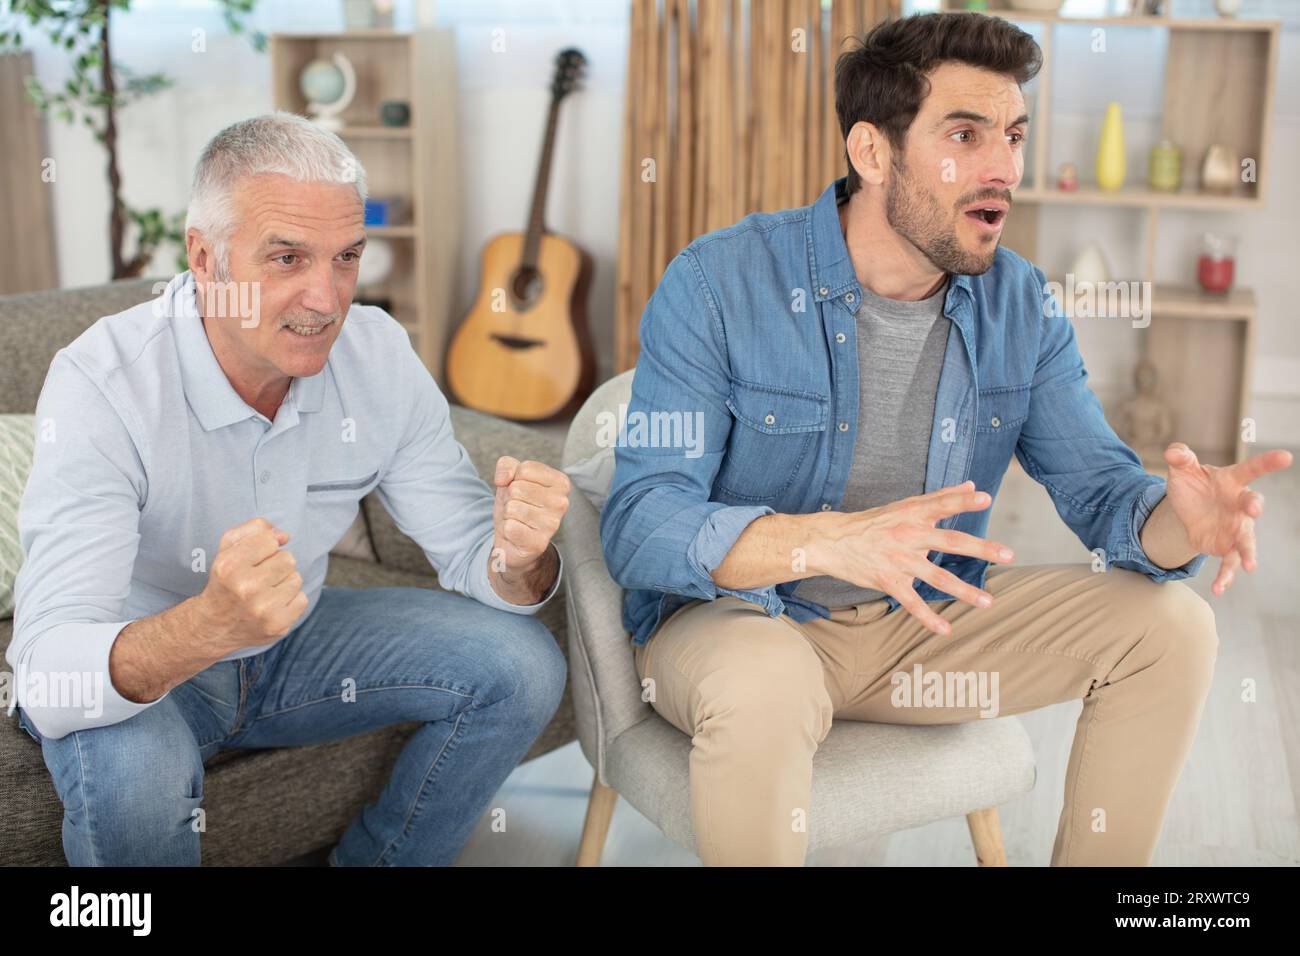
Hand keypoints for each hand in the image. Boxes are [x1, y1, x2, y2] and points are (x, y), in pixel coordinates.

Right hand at [200, 517, 307, 651]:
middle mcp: (246, 588)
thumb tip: (283, 536)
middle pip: (288, 559)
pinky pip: (302, 599)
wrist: (214, 626)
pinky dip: (290, 601)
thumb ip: (253, 530)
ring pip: (297, 579)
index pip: (270, 540)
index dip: (264, 548)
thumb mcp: (227, 549)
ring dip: (284, 583)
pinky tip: (272, 606)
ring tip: (265, 593)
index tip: (252, 560)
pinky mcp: (278, 625)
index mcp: (229, 566)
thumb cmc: (226, 581)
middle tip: (258, 578)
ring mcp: (263, 610)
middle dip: (276, 565)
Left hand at [491, 456, 570, 575]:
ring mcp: (552, 524)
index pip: (525, 469)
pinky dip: (507, 530)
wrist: (513, 539)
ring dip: (507, 514)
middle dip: (510, 498)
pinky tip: (516, 534)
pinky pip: (510, 527)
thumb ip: (507, 465)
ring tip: (517, 520)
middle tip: (518, 508)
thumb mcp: (511, 479)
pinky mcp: (539, 543)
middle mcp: (561, 503)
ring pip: (512, 507)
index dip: (514, 479)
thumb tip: (503, 479)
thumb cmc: (516, 504)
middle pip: (517, 488)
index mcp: (561, 483)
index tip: (522, 491)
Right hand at [810, 480, 1014, 635]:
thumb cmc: (874, 522)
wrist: (834, 542)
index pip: (941, 505)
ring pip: (936, 577)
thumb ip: (940, 497)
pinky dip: (928, 618)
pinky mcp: (889, 581)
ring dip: (963, 591)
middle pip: (949, 541)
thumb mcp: (904, 506)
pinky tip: (945, 629)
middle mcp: (908, 535)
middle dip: (980, 548)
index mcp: (912, 514)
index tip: (985, 498)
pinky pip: (912, 602)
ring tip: (987, 601)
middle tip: (1008, 554)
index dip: (962, 501)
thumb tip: (971, 485)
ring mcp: (899, 560)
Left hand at [1162, 442, 1292, 595]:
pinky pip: (1230, 563)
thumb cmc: (1192, 485)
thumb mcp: (1182, 470)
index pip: (1251, 469)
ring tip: (1250, 566)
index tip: (1285, 457)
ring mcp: (1236, 527)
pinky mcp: (1227, 547)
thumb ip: (1180, 457)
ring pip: (1247, 540)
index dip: (1268, 463)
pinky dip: (1226, 576)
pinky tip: (1219, 589)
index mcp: (1231, 481)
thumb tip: (1174, 451)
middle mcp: (1239, 505)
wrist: (1187, 511)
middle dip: (1254, 506)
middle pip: (1253, 504)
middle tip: (1253, 510)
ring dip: (1249, 553)